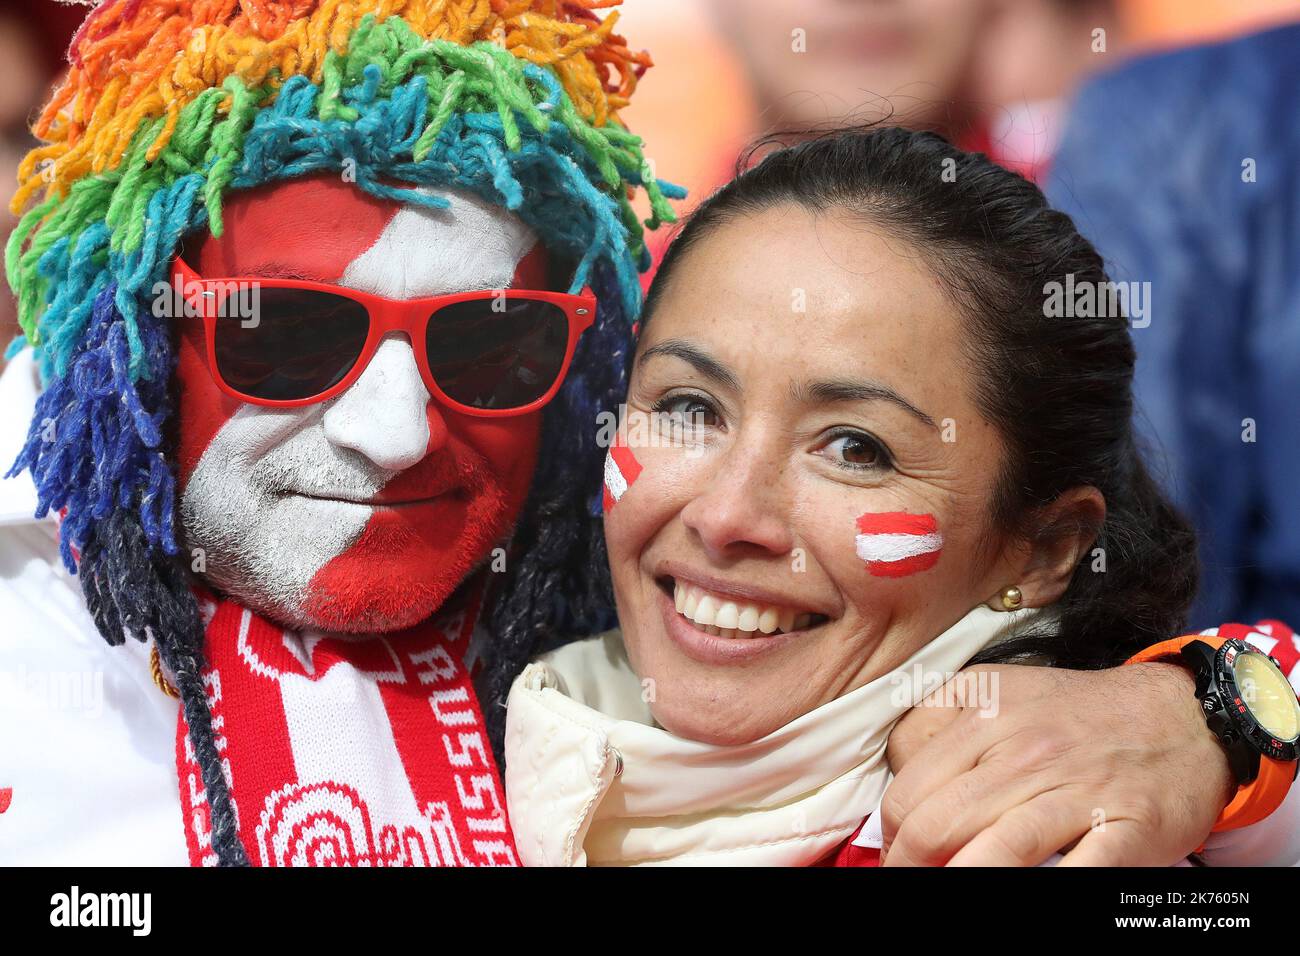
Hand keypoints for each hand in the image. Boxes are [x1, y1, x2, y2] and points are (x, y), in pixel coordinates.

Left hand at [880, 662, 1234, 865]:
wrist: (1182, 716)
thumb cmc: (1077, 713)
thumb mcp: (996, 688)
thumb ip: (937, 719)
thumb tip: (895, 767)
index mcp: (987, 715)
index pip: (911, 788)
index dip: (892, 831)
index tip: (894, 849)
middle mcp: (1027, 751)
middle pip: (941, 823)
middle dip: (911, 864)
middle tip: (908, 877)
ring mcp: (1077, 791)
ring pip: (998, 850)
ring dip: (961, 882)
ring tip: (945, 893)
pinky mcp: (1125, 827)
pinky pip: (1076, 873)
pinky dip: (1044, 889)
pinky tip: (1016, 895)